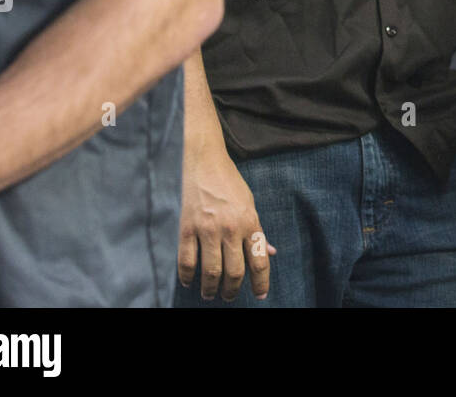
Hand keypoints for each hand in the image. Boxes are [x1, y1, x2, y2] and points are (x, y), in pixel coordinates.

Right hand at [178, 140, 275, 300]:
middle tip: (228, 296)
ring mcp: (207, 229)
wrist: (202, 160)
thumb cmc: (228, 181)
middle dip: (232, 291)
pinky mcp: (186, 228)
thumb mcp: (249, 202)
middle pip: (234, 273)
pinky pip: (187, 262)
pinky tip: (189, 281)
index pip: (260, 260)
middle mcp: (231, 228)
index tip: (260, 295)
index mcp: (250, 221)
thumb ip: (257, 230)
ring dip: (210, 289)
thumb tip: (269, 251)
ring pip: (211, 273)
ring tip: (210, 293)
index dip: (261, 282)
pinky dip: (188, 277)